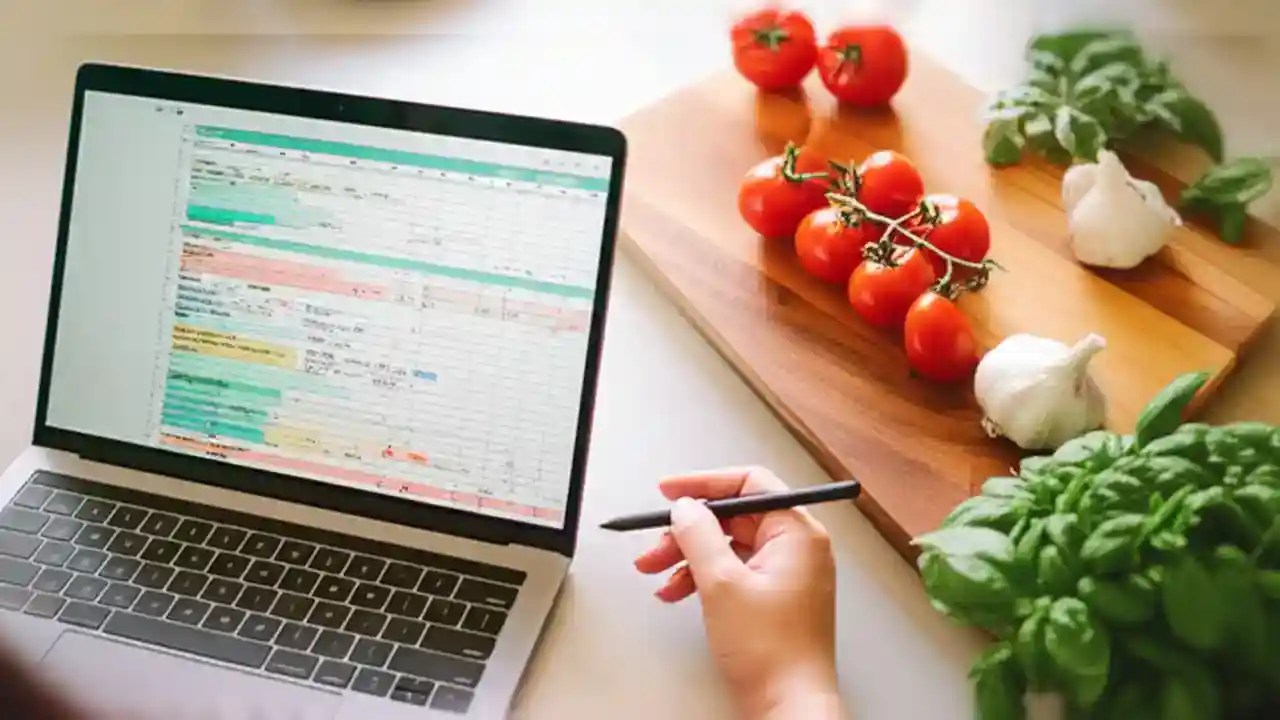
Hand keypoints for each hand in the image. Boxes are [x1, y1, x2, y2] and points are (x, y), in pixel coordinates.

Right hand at [633, 467, 842, 719]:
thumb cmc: (772, 652)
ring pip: (727, 545)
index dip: (705, 484)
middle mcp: (796, 547)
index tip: (670, 491)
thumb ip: (699, 535)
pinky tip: (675, 591)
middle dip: (687, 530)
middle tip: (655, 542)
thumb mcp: (722, 583)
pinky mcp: (773, 595)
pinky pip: (732, 570)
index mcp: (797, 533)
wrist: (787, 704)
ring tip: (655, 572)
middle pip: (733, 516)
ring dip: (687, 556)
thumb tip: (686, 507)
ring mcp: (786, 572)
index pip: (749, 484)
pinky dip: (701, 577)